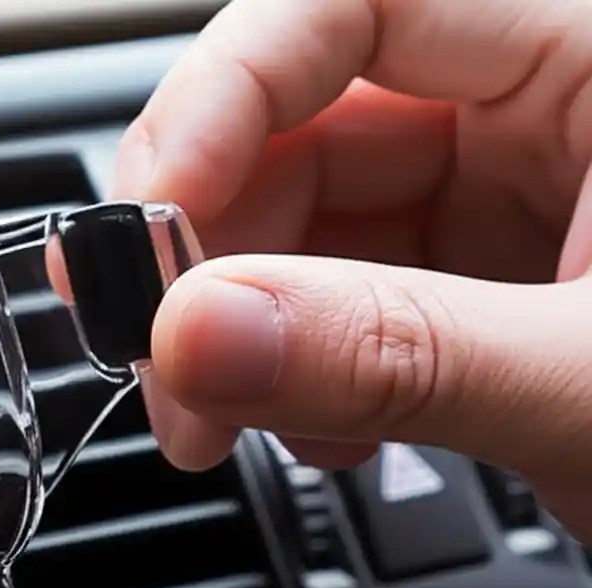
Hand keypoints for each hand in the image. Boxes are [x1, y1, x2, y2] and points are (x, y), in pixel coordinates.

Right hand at [113, 1, 591, 531]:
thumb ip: (398, 353)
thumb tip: (202, 335)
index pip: (356, 2)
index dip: (225, 96)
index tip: (155, 221)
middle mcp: (558, 96)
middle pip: (309, 120)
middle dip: (216, 249)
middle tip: (168, 357)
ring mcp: (524, 185)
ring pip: (316, 215)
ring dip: (248, 323)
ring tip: (234, 419)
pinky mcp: (501, 268)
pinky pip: (356, 284)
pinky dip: (308, 358)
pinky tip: (319, 424)